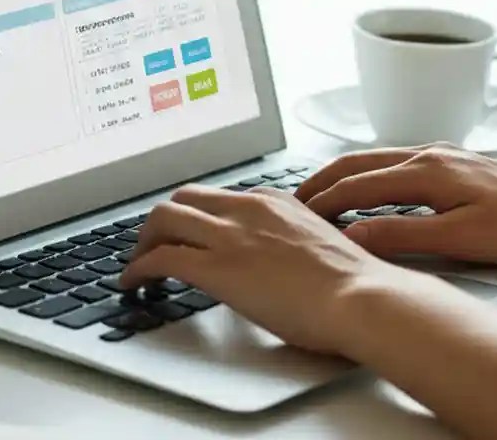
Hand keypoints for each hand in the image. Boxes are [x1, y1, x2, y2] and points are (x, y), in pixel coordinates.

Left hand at [119, 185, 405, 353]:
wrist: (362, 298)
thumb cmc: (354, 286)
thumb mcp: (318, 248)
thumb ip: (290, 246)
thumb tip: (277, 268)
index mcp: (275, 201)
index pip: (220, 198)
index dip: (196, 217)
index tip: (189, 234)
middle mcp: (248, 208)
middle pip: (183, 198)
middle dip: (162, 222)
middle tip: (152, 246)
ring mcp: (230, 234)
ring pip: (163, 218)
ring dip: (142, 243)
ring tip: (136, 267)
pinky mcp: (217, 266)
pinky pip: (160, 258)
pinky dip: (138, 269)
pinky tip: (134, 285)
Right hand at [297, 144, 496, 264]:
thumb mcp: (460, 240)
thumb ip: (402, 236)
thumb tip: (353, 236)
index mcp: (425, 171)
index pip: (355, 185)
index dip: (320, 202)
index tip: (293, 218)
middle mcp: (430, 154)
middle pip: (359, 162)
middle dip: (321, 180)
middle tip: (291, 200)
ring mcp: (446, 155)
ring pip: (379, 160)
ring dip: (346, 176)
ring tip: (322, 195)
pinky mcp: (460, 164)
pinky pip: (400, 164)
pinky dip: (372, 175)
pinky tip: (374, 190)